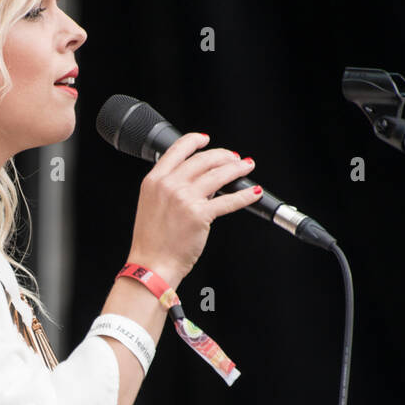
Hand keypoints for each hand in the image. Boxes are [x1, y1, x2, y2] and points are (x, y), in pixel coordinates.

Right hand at [130, 135, 258, 282]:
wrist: (151, 265)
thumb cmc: (151, 242)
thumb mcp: (151, 205)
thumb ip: (169, 189)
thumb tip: (198, 182)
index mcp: (154, 180)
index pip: (178, 149)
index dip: (196, 141)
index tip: (206, 140)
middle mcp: (169, 185)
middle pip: (203, 159)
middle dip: (223, 156)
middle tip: (234, 159)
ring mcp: (185, 199)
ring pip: (218, 175)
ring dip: (237, 169)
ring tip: (246, 168)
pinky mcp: (200, 215)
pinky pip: (228, 201)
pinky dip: (244, 196)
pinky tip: (252, 193)